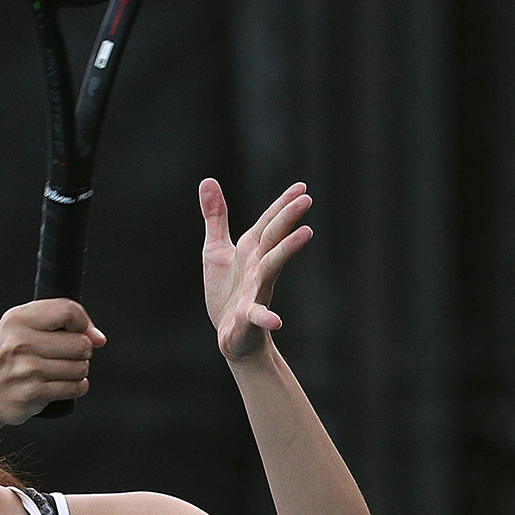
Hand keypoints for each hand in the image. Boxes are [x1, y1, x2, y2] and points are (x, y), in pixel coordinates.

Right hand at [0, 299, 106, 425]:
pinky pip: (75, 387)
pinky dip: (75, 387)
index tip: (81, 332)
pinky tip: (60, 385)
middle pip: (81, 343)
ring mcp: (27, 369)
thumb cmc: (3, 359)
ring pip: (81, 367)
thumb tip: (98, 337)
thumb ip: (56, 323)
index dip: (83, 322)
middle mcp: (20, 342)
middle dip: (81, 352)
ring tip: (59, 371)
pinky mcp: (34, 393)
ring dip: (77, 371)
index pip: (68, 311)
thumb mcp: (17, 328)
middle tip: (65, 356)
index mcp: (17, 319)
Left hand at [201, 178, 312, 361]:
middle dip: (288, 219)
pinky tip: (276, 321)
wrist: (231, 335)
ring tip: (305, 234)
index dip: (282, 204)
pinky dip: (267, 318)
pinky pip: (258, 316)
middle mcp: (258, 267)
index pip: (269, 222)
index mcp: (251, 250)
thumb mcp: (216, 249)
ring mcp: (256, 291)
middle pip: (273, 238)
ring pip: (272, 267)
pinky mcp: (248, 317)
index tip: (302, 187)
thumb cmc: (227, 291)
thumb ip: (215, 217)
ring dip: (287, 250)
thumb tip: (207, 180)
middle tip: (306, 199)